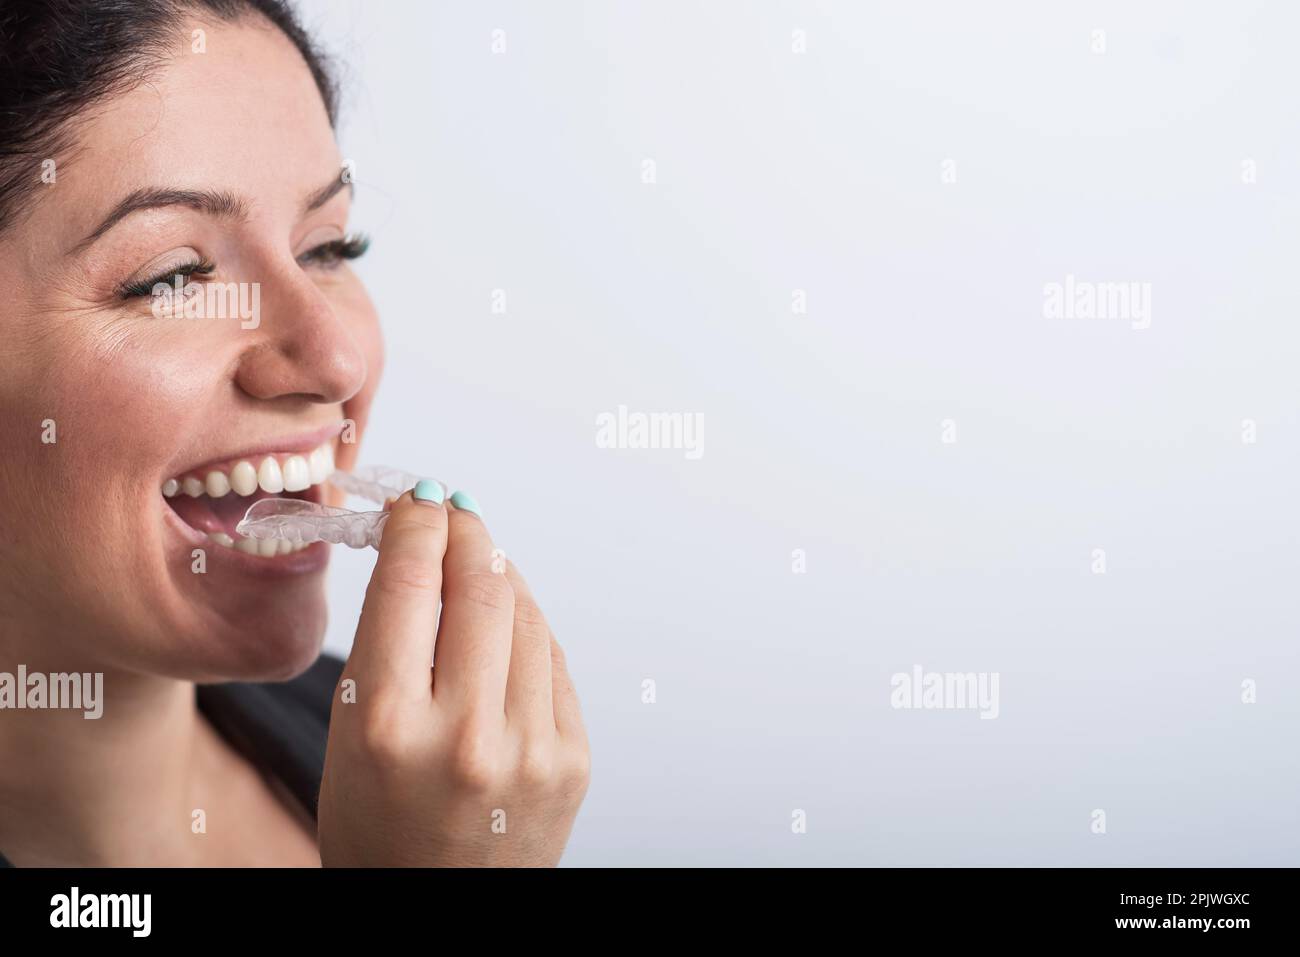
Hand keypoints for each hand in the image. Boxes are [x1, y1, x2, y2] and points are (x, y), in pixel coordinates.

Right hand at [317, 488, 589, 865]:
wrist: (435, 905)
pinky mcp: (573, 759)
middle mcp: (465, 736)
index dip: (419, 524)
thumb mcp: (349, 728)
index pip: (411, 584)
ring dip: (499, 576)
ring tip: (475, 568)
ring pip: (525, 614)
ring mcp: (530, 749)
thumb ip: (387, 636)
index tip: (420, 501)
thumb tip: (427, 543)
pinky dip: (526, 629)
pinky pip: (551, 659)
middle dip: (467, 534)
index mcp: (387, 726)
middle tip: (454, 512)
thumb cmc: (379, 818)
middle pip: (481, 586)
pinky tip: (505, 627)